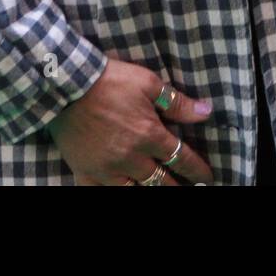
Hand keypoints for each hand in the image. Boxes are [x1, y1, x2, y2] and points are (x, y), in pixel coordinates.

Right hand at [47, 50, 213, 185]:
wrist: (67, 86)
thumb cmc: (110, 80)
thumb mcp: (147, 83)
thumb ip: (176, 102)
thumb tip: (205, 112)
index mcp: (148, 134)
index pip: (180, 157)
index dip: (196, 168)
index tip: (208, 176)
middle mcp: (130, 157)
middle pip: (160, 180)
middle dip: (177, 186)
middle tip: (188, 189)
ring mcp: (106, 170)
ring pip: (134, 191)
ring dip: (150, 191)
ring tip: (162, 191)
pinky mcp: (85, 173)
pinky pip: (101, 194)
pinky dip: (115, 194)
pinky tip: (124, 191)